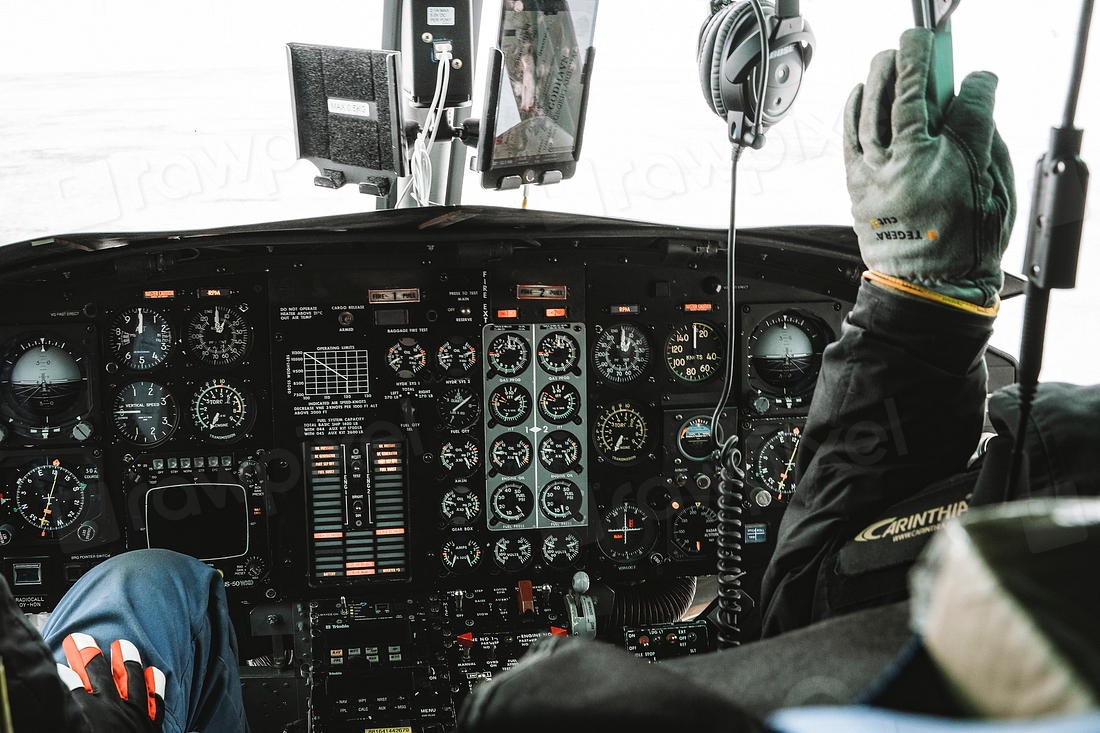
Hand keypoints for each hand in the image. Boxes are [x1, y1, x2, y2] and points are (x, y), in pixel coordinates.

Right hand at [55, 633, 165, 732]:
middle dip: (88, 654)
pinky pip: (155, 701)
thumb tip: (54, 706)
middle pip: (99, 673)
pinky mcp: (152, 726)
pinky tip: (153, 671)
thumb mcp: (73, 732)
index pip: (71, 684)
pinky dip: (154, 684)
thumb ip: (66, 717)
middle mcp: (113, 709)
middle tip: (80, 638)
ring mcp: (135, 715)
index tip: (56, 662)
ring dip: (126, 659)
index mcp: (88, 714)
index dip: (62, 671)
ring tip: (121, 644)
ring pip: (132, 678)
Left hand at [844, 28, 1015, 308]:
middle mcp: (909, 165)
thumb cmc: (963, 244)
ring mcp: (877, 175)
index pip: (957, 104)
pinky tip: (859, 93)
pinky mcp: (856, 186)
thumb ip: (982, 137)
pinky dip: (853, 111)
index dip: (961, 79)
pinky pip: (849, 138)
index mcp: (951, 165)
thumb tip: (972, 99)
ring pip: (871, 114)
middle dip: (907, 63)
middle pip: (905, 99)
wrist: (927, 287)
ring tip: (886, 60)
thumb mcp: (993, 187)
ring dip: (877, 80)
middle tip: (911, 44)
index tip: (959, 60)